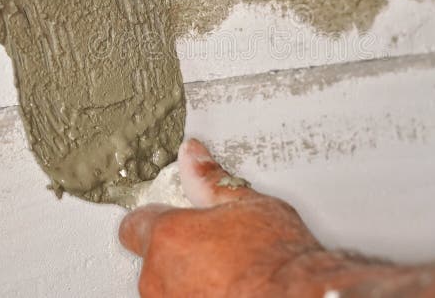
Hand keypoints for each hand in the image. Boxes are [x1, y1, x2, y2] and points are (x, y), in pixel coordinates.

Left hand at [119, 139, 434, 297]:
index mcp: (172, 240)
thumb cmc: (296, 251)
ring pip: (170, 293)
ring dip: (195, 280)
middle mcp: (167, 279)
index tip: (164, 216)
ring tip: (246, 269)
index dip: (156, 220)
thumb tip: (198, 151)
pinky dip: (215, 292)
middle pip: (150, 263)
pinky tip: (262, 277)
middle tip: (223, 250)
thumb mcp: (257, 199)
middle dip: (178, 252)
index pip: (138, 226)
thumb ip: (222, 178)